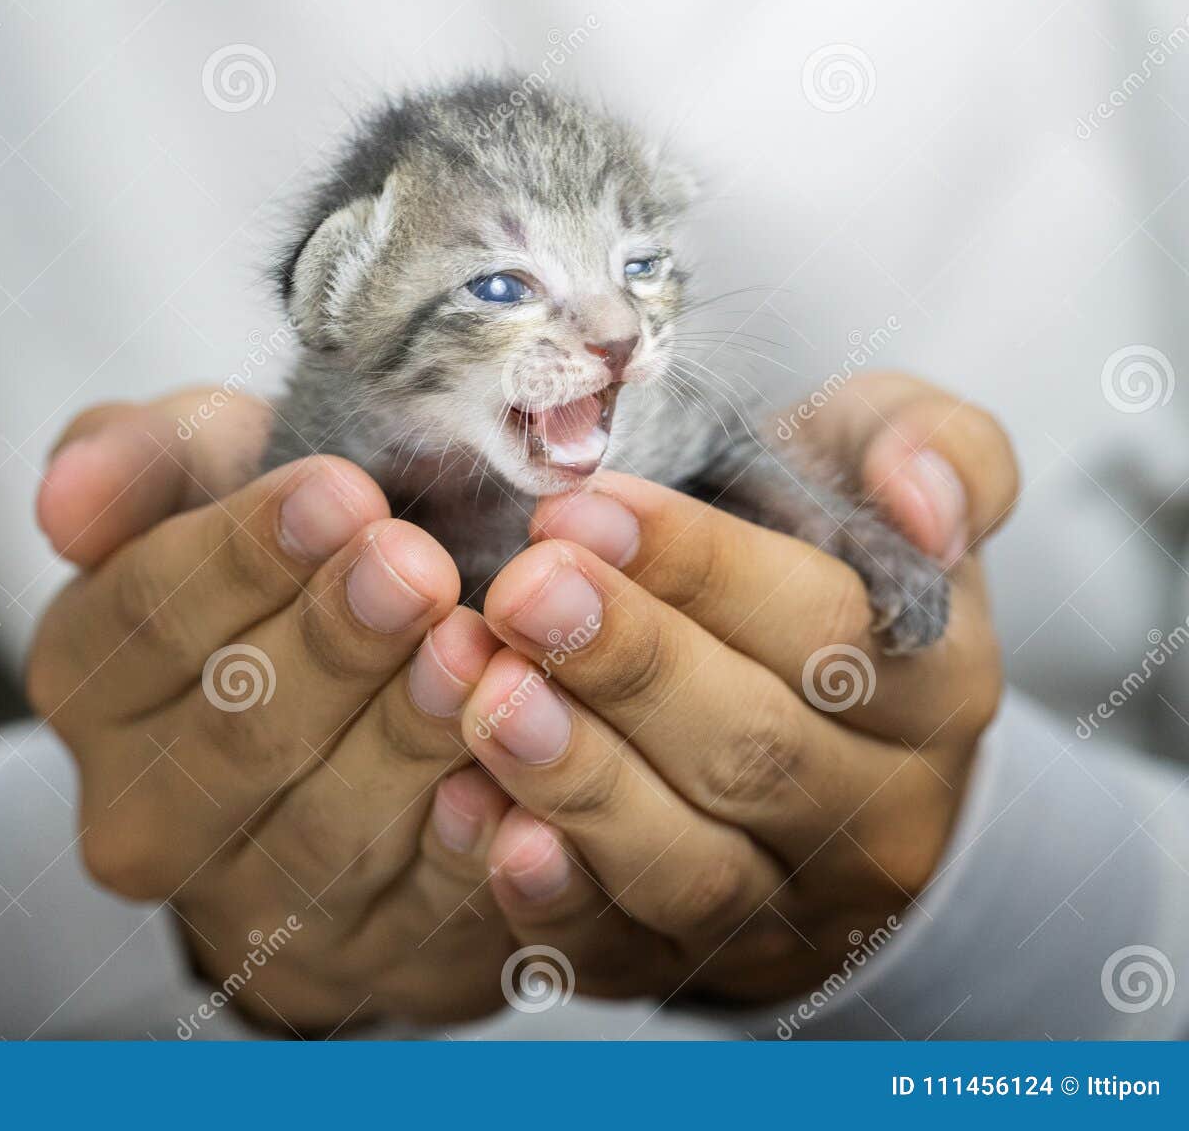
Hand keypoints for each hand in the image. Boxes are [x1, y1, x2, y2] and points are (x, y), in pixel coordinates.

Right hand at [27, 391, 519, 1030]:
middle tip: (416, 569)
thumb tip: (65, 500)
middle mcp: (140, 812)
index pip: (148, 617)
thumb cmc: (275, 565)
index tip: (343, 491)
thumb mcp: (204, 479)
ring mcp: (241, 901)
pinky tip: (510, 790)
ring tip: (473, 658)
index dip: (245, 555)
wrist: (341, 714)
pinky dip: (465, 858)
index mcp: (87, 677)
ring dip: (402, 743)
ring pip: (323, 832)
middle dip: (331, 646)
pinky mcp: (350, 961)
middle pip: (234, 732)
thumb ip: (137, 460)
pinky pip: (413, 918)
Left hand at [459, 373, 1018, 1003]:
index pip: (826, 630)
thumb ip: (934, 447)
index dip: (701, 568)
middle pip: (754, 750)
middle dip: (629, 666)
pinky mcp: (689, 964)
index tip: (583, 510)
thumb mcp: (876, 482)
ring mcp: (786, 906)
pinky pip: (620, 949)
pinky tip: (478, 824)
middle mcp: (879, 815)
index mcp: (932, 685)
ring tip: (490, 703)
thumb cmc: (818, 572)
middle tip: (523, 595)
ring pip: (693, 867)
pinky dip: (549, 897)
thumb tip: (926, 502)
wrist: (814, 736)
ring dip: (583, 786)